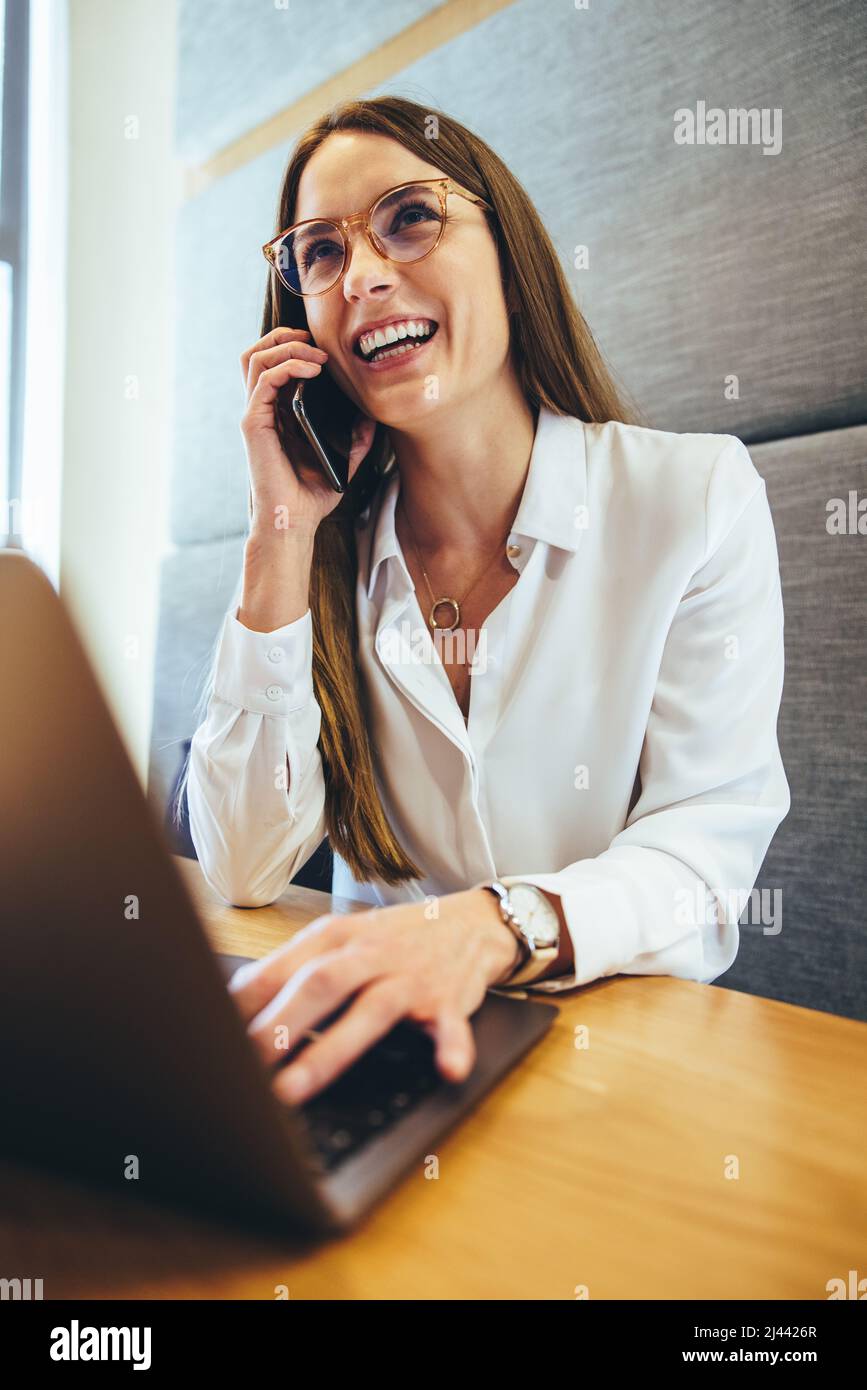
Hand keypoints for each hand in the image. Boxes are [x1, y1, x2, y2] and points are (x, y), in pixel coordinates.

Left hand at [226, 889, 520, 1104]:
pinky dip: (451, 1046)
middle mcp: (369, 953)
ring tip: (295, 1088)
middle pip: (318, 985)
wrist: (470, 923)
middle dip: (276, 1027)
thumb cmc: (393, 938)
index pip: (280, 969)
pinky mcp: (448, 1000)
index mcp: (335, 938)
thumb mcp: (340, 940)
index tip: (213, 1034)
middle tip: (241, 1066)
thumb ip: (293, 966)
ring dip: (330, 1050)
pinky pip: (451, 1025)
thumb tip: (235, 998)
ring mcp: (409, 976)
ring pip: (369, 1010)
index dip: (245, 1004)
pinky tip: (447, 1069)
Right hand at [239, 326, 376, 535]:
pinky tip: (313, 369)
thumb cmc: (312, 496)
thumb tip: (373, 415)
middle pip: (257, 353)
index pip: (273, 364)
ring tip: (316, 353)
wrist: (295, 521)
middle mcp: (262, 409)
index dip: (294, 346)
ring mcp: (255, 415)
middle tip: (315, 341)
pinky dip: (287, 365)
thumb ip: (356, 438)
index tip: (325, 349)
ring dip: (286, 346)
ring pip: (255, 358)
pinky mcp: (253, 424)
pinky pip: (265, 380)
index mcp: (277, 413)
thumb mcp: (343, 461)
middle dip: (284, 336)